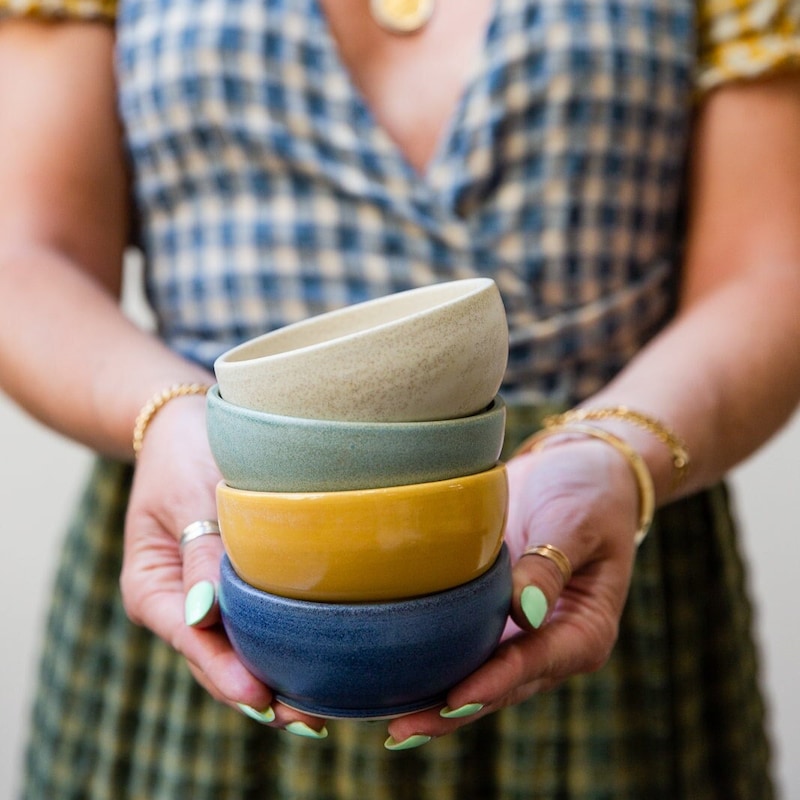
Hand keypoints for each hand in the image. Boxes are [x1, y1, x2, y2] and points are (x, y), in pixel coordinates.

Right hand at [119, 395, 328, 736]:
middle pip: (214, 658)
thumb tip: (208, 613)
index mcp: (152, 586)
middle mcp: (180, 602)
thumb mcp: (188, 496)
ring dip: (272, 677)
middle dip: (256, 690)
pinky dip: (279, 647)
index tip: (259, 693)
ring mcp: (208, 599)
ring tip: (316, 712)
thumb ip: (199, 552)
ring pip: (237, 650)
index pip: (189, 637)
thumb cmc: (187, 453)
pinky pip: (255, 625)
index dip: (224, 669)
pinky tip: (314, 668)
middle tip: (305, 720)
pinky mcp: (236, 588)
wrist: (192, 425)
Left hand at [384, 436, 641, 747]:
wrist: (575, 471)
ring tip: (387, 723)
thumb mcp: (577, 521)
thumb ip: (552, 563)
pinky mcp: (488, 615)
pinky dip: (428, 663)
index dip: (495, 683)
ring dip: (432, 699)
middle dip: (451, 711)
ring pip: (473, 675)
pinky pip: (458, 645)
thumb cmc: (587, 494)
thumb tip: (527, 611)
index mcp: (582, 632)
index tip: (455, 699)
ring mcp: (515, 634)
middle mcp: (547, 645)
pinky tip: (388, 679)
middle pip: (498, 688)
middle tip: (402, 731)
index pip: (535, 663)